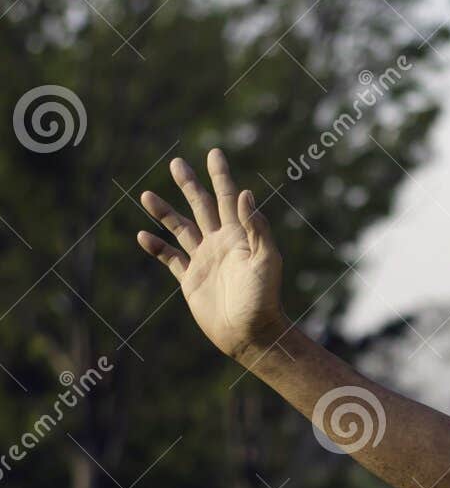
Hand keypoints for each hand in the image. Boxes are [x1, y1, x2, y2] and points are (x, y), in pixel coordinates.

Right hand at [136, 148, 288, 362]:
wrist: (251, 335)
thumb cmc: (264, 299)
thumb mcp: (267, 261)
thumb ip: (257, 228)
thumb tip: (245, 193)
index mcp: (239, 236)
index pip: (228, 198)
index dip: (221, 176)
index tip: (214, 153)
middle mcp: (221, 243)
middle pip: (202, 206)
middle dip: (190, 185)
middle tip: (177, 163)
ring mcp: (205, 260)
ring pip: (181, 228)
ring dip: (165, 212)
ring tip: (146, 194)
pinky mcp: (192, 280)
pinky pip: (171, 258)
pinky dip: (157, 247)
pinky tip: (144, 236)